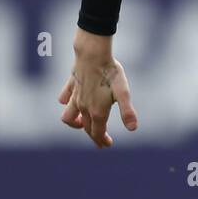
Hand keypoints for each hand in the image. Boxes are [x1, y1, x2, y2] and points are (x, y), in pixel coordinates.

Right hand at [59, 31, 137, 147]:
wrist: (93, 54)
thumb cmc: (110, 73)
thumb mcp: (123, 92)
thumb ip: (127, 111)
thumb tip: (133, 129)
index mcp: (97, 111)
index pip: (98, 133)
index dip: (103, 140)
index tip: (108, 144)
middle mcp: (83, 107)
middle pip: (86, 128)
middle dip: (94, 136)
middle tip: (102, 141)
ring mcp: (75, 97)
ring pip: (68, 117)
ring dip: (74, 123)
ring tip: (81, 123)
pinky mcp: (70, 86)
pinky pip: (64, 99)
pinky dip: (67, 104)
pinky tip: (73, 102)